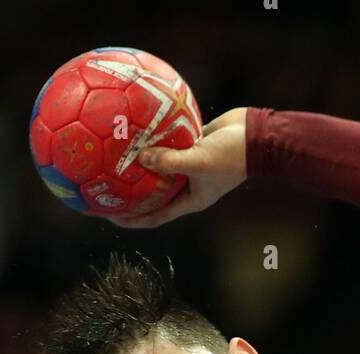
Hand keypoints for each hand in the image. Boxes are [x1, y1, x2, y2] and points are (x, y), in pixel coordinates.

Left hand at [106, 108, 248, 229]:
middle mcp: (186, 187)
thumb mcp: (200, 161)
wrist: (257, 137)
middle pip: (151, 195)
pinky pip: (165, 145)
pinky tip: (133, 127)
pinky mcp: (190, 145)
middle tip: (102, 187)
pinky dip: (151, 140)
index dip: (131, 220)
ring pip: (157, 168)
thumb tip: (140, 156)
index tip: (108, 216)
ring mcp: (188, 166)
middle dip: (127, 194)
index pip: (154, 217)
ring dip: (137, 164)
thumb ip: (170, 161)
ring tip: (111, 156)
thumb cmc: (232, 156)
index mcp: (190, 201)